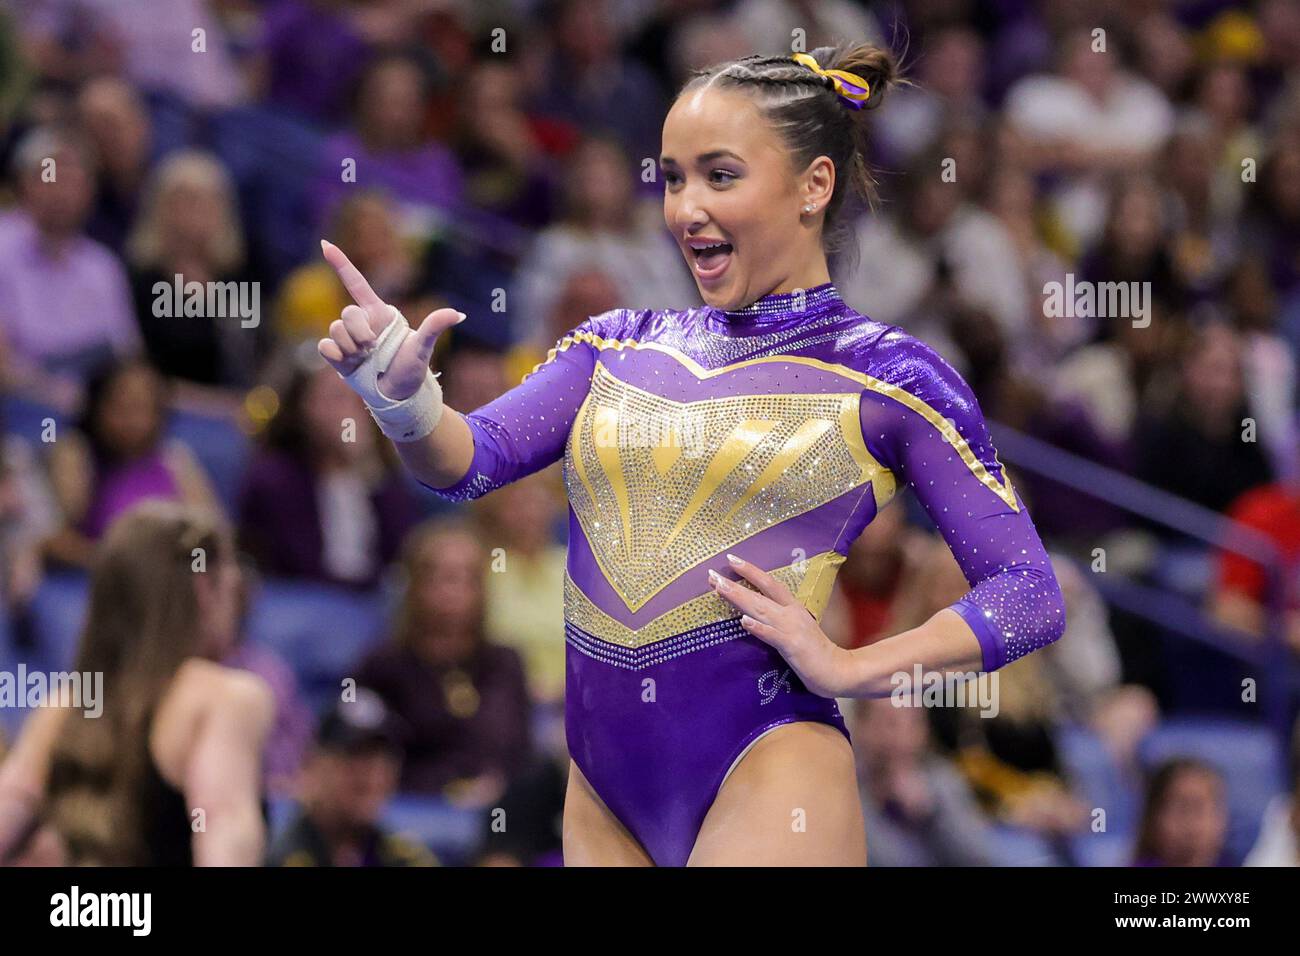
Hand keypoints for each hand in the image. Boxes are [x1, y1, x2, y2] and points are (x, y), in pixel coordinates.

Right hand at [318, 240, 462, 400]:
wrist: (397, 397)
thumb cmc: (412, 371)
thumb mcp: (422, 348)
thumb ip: (434, 326)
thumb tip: (458, 314)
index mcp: (379, 314)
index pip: (356, 284)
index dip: (341, 264)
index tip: (325, 244)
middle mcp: (362, 323)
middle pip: (347, 312)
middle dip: (360, 331)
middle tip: (374, 347)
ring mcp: (348, 340)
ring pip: (335, 329)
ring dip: (351, 346)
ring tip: (366, 358)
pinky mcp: (338, 356)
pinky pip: (325, 346)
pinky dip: (335, 354)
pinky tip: (349, 362)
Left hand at [708, 553, 853, 697]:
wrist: (838, 670)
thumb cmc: (815, 652)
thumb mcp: (796, 630)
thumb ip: (778, 620)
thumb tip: (753, 614)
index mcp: (792, 608)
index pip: (770, 583)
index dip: (751, 570)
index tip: (731, 559)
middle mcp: (791, 613)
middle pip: (759, 594)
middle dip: (734, 583)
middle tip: (711, 574)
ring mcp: (791, 629)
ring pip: (761, 609)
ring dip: (739, 598)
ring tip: (719, 588)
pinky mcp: (792, 646)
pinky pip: (772, 635)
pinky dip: (758, 628)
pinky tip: (743, 621)